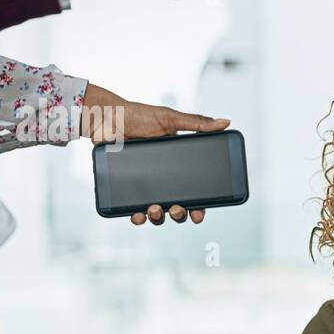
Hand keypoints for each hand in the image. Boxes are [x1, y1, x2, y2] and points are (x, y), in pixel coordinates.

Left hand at [81, 84, 229, 225]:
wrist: (107, 116)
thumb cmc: (138, 115)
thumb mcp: (170, 118)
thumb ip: (197, 124)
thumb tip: (226, 122)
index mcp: (177, 165)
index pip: (194, 190)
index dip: (199, 205)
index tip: (199, 213)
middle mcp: (162, 178)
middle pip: (177, 207)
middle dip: (180, 214)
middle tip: (177, 209)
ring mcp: (144, 184)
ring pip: (156, 212)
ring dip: (159, 217)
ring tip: (155, 209)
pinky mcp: (125, 187)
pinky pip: (132, 208)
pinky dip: (136, 216)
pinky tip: (137, 215)